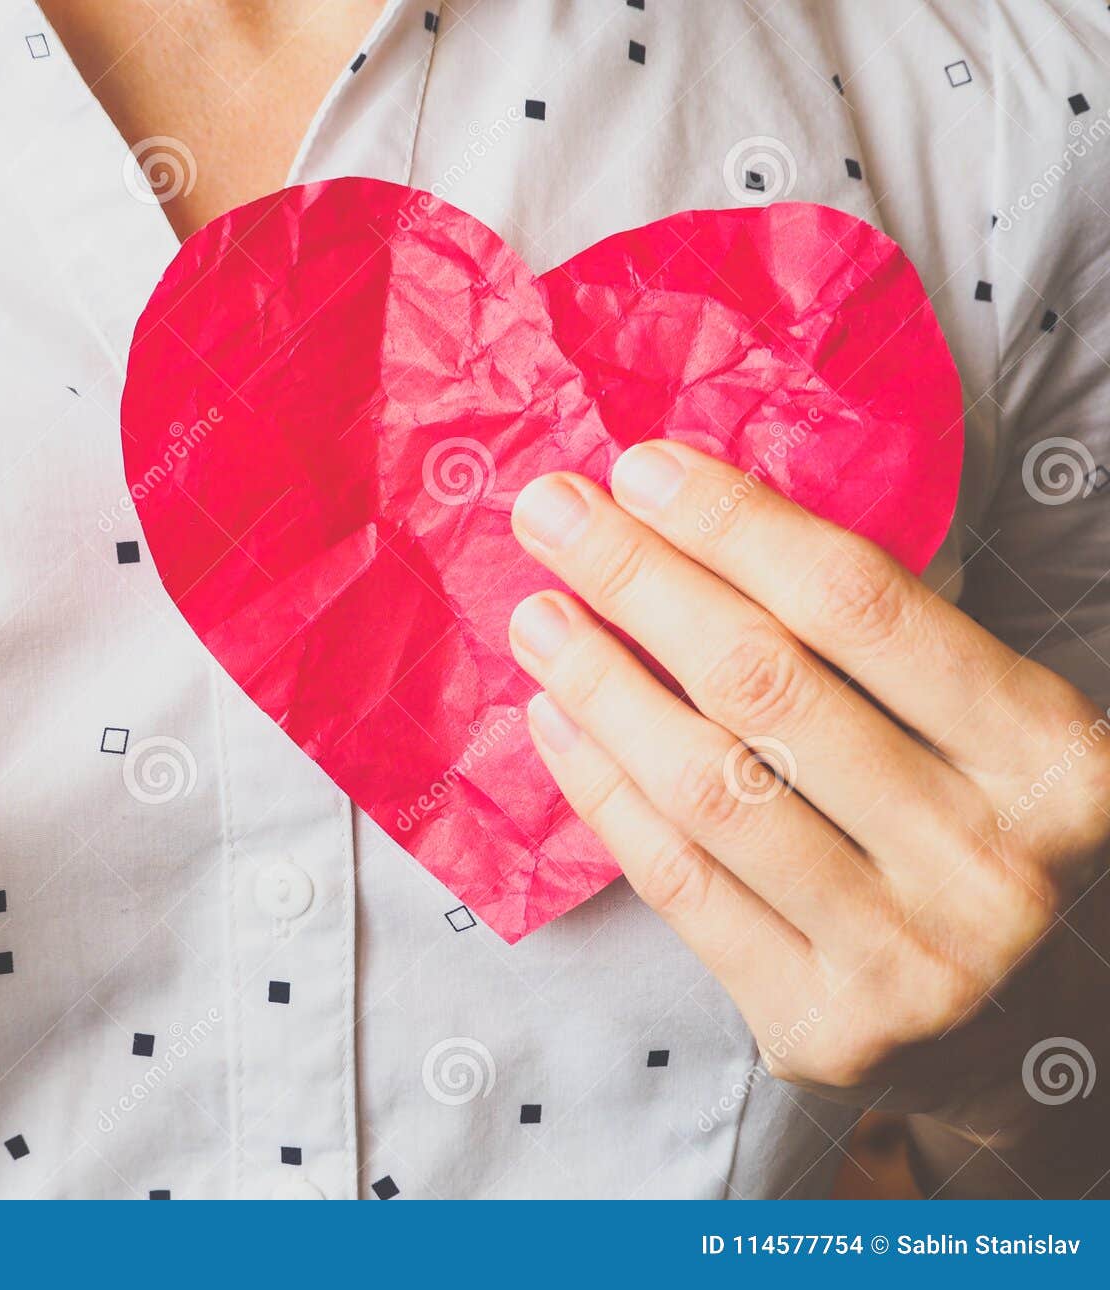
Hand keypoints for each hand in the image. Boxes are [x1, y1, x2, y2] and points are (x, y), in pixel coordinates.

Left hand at [509, 442, 1108, 1195]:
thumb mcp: (979, 725)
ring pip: (709, 788)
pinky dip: (604, 791)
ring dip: (602, 684)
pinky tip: (556, 721)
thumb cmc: (974, 832)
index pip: (859, 605)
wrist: (1021, 1027)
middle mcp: (988, 861)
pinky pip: (679, 884)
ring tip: (537, 615)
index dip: (735, 527)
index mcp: (1050, 758)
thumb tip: (694, 519)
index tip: (638, 469)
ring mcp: (907, 959)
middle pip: (765, 685)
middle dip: (639, 581)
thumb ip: (874, 643)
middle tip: (550, 515)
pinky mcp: (821, 1027)